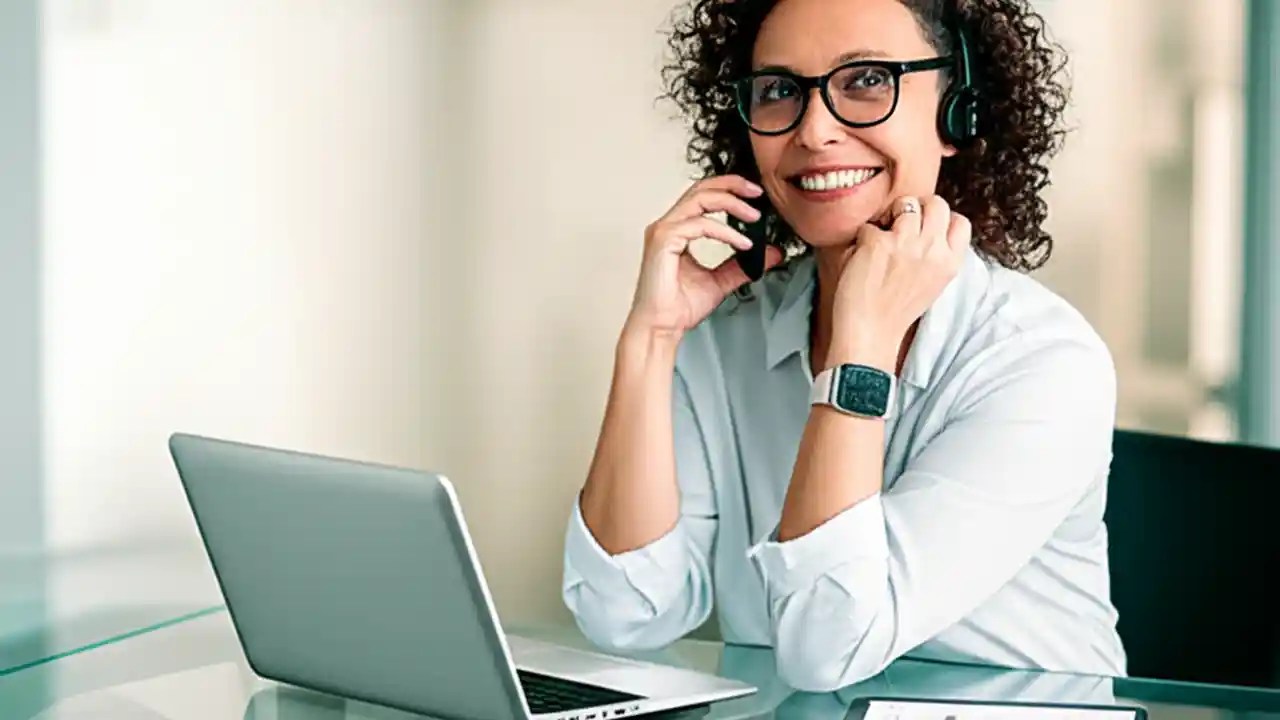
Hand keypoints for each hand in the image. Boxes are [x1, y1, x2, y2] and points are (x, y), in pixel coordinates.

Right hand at [626, 175, 784, 339]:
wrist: (662, 327)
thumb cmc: (679, 307)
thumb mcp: (721, 281)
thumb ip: (742, 265)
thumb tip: (770, 253)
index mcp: (677, 230)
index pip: (703, 196)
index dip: (729, 189)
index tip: (755, 195)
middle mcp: (668, 226)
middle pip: (701, 188)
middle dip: (732, 185)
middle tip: (758, 193)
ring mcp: (663, 231)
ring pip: (700, 199)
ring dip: (731, 203)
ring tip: (753, 217)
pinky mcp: (663, 240)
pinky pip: (700, 225)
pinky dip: (725, 231)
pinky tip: (742, 243)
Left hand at [830, 195, 970, 367]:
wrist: (870, 333)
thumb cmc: (896, 311)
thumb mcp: (933, 283)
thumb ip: (936, 255)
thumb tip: (927, 228)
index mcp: (950, 262)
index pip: (960, 222)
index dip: (941, 218)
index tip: (925, 227)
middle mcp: (933, 249)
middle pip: (936, 203)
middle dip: (918, 206)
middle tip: (901, 222)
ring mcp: (906, 244)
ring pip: (905, 203)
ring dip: (890, 214)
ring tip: (881, 236)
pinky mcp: (878, 244)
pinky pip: (870, 225)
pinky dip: (862, 238)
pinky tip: (860, 258)